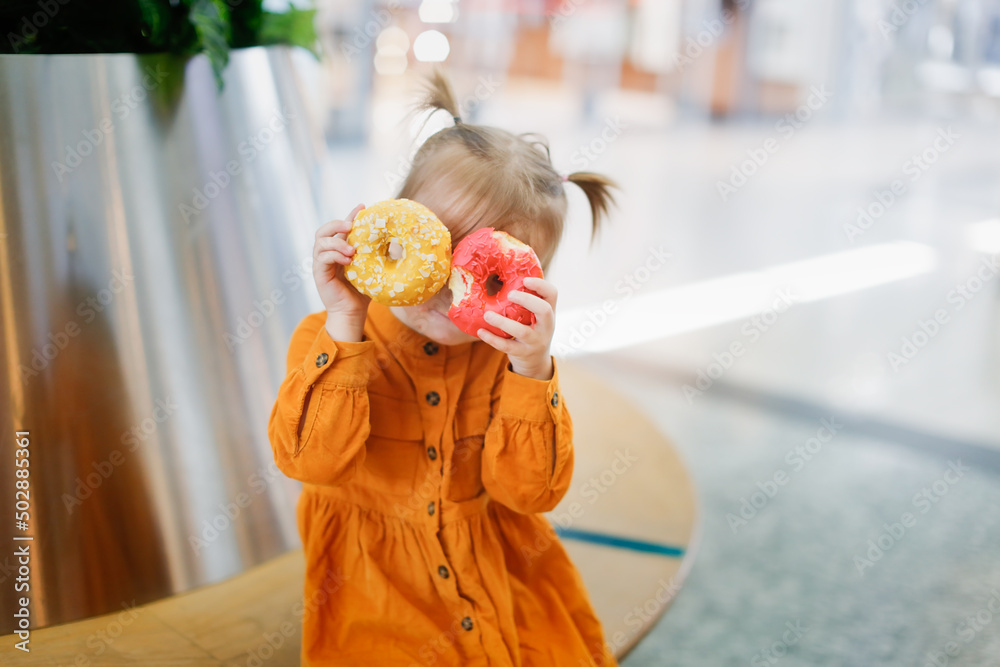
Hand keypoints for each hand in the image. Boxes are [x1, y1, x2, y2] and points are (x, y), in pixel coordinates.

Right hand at [313, 204, 369, 341]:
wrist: (353, 312)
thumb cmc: (363, 292)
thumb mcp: (372, 268)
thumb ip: (378, 254)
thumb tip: (397, 241)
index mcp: (339, 250)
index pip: (341, 228)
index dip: (349, 215)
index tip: (362, 206)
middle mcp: (327, 254)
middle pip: (323, 231)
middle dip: (337, 224)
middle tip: (351, 225)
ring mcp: (321, 264)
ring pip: (320, 242)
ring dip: (337, 242)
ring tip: (352, 249)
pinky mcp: (319, 274)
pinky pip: (322, 258)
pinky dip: (335, 255)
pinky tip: (348, 259)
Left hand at [477, 277, 555, 380]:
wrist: (536, 361)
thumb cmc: (531, 330)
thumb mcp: (535, 316)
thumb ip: (526, 301)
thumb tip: (498, 276)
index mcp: (549, 312)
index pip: (552, 294)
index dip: (540, 284)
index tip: (525, 279)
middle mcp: (547, 326)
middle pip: (544, 310)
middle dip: (527, 300)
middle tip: (510, 294)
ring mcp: (536, 341)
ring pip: (522, 331)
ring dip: (503, 322)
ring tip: (487, 315)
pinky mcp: (524, 353)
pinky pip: (508, 347)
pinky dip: (493, 339)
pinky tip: (481, 331)